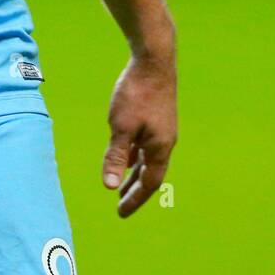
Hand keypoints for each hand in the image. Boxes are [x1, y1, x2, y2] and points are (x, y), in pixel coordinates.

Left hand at [102, 49, 176, 217]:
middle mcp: (165, 142)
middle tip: (120, 205)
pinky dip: (136, 154)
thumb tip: (110, 186)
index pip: (149, 184)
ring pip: (148, 159)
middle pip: (150, 174)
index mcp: (159, 148)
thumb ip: (116, 156)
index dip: (135, 200)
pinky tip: (127, 154)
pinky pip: (147, 144)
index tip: (121, 212)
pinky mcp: (158, 117)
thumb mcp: (121, 127)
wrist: (154, 61)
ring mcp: (162, 129)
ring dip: (135, 173)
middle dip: (135, 190)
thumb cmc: (137, 93)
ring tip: (122, 184)